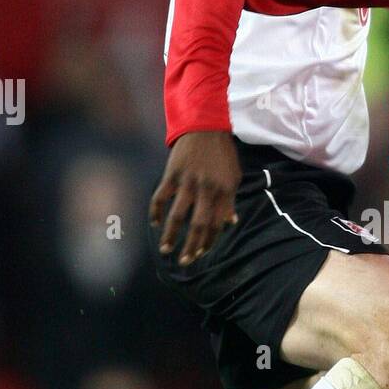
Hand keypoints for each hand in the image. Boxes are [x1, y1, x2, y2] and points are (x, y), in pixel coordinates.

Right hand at [150, 131, 240, 265]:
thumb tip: (230, 223)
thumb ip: (230, 201)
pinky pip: (161, 197)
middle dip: (192, 247)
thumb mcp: (234, 176)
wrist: (205, 126)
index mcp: (224, 191)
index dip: (209, 241)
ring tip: (166, 251)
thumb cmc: (221, 154)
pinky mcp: (172, 174)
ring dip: (171, 236)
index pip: (216, 224)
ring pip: (178, 216)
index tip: (201, 254)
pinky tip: (155, 224)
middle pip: (199, 225)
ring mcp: (188, 182)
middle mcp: (207, 189)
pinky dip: (156, 212)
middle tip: (185, 262)